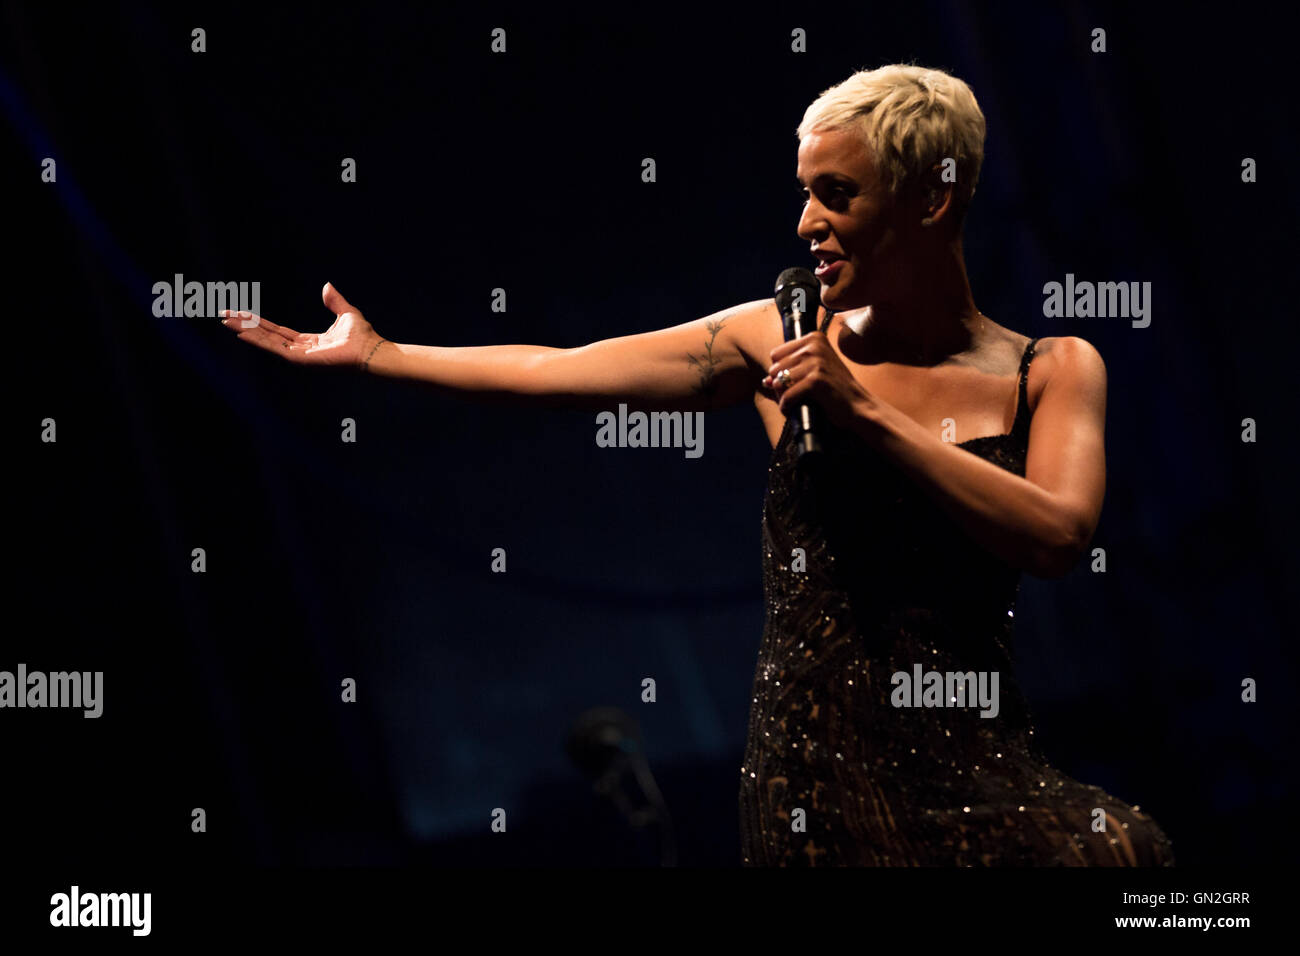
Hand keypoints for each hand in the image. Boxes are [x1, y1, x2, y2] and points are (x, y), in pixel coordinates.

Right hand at [219, 282, 384, 369]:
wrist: (371, 349)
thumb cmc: (363, 336)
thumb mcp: (345, 312)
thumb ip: (334, 301)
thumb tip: (326, 286)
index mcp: (309, 342)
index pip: (277, 332)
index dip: (259, 323)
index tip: (242, 314)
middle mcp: (301, 351)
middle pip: (267, 337)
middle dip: (245, 326)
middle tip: (224, 316)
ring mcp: (300, 358)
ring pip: (267, 343)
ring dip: (246, 331)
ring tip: (227, 322)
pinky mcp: (301, 361)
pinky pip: (275, 349)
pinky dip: (257, 341)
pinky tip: (242, 333)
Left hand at [762, 330, 873, 429]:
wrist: (858, 405)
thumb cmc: (835, 389)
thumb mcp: (814, 373)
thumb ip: (789, 372)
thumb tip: (766, 380)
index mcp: (814, 338)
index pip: (776, 354)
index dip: (779, 372)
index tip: (790, 383)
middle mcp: (814, 345)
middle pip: (775, 368)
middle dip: (779, 386)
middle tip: (791, 396)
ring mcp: (817, 361)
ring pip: (779, 382)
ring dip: (782, 397)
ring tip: (792, 403)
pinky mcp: (817, 380)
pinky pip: (787, 395)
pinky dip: (786, 406)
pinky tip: (792, 409)